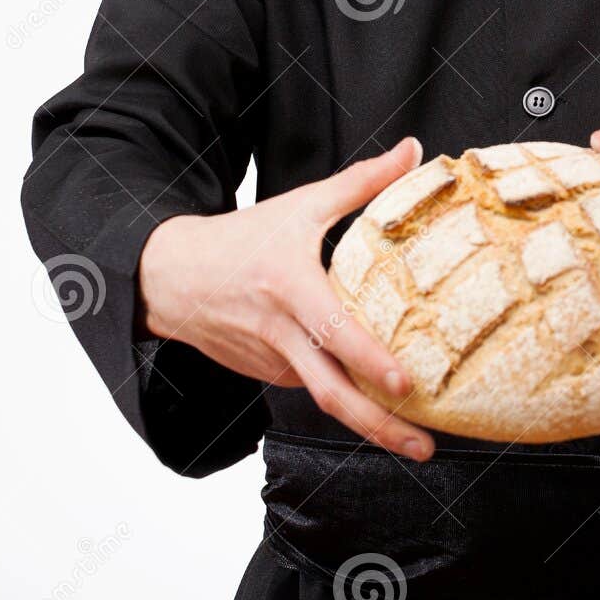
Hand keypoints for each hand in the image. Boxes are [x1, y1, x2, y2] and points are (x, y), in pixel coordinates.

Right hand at [136, 135, 434, 460]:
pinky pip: (313, 386)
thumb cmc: (245, 237)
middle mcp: (281, 333)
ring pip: (325, 397)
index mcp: (290, 287)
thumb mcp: (302, 204)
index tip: (405, 384)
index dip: (369, 361)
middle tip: (424, 449)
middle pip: (331, 395)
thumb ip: (362, 182)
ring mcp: (273, 361)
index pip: (333, 332)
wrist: (175, 276)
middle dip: (380, 427)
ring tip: (418, 441)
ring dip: (369, 422)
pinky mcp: (269, 374)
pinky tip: (381, 406)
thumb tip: (414, 150)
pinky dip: (346, 399)